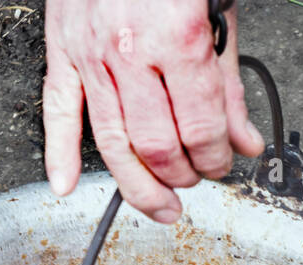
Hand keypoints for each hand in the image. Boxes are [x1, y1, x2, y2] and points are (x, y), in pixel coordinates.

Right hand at [42, 0, 265, 222]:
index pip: (200, 129)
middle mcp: (132, 50)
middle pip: (157, 145)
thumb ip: (228, 84)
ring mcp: (92, 54)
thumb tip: (244, 139)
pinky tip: (65, 184)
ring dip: (138, 186)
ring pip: (112, 142)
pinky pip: (58, 110)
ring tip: (159, 207)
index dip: (217, 159)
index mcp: (178, 38)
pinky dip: (57, 152)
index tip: (224, 165)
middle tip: (196, 183)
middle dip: (182, 176)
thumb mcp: (217, 15)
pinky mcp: (64, 51)